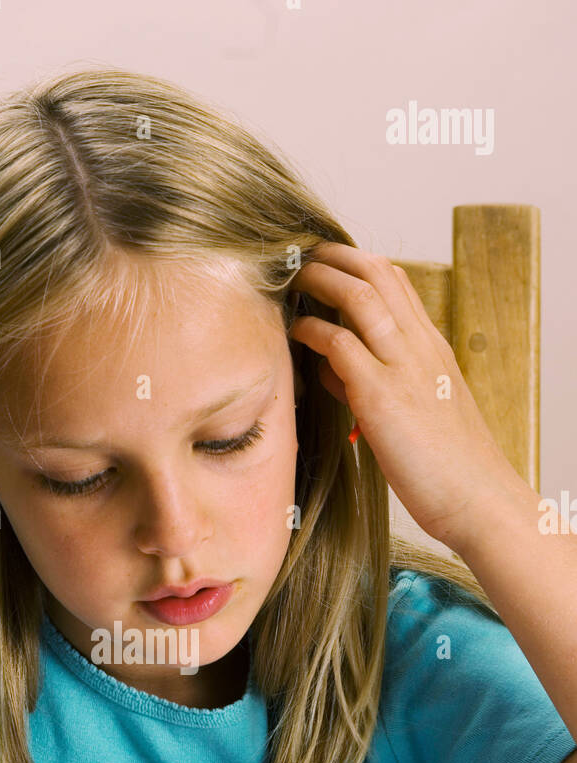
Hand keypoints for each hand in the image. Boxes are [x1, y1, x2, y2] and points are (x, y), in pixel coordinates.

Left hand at [289, 244, 526, 551]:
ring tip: (291, 277)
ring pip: (359, 296)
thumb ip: (374, 384)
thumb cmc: (446, 467)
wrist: (478, 499)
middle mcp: (420, 347)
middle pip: (377, 274)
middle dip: (334, 256)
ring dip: (320, 279)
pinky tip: (295, 332)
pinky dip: (313, 331)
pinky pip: (341, 345)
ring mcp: (403, 367)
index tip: (328, 262)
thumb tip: (333, 371)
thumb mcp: (414, 412)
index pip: (397, 284)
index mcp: (432, 348)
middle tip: (301, 254)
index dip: (358, 264)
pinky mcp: (381, 396)